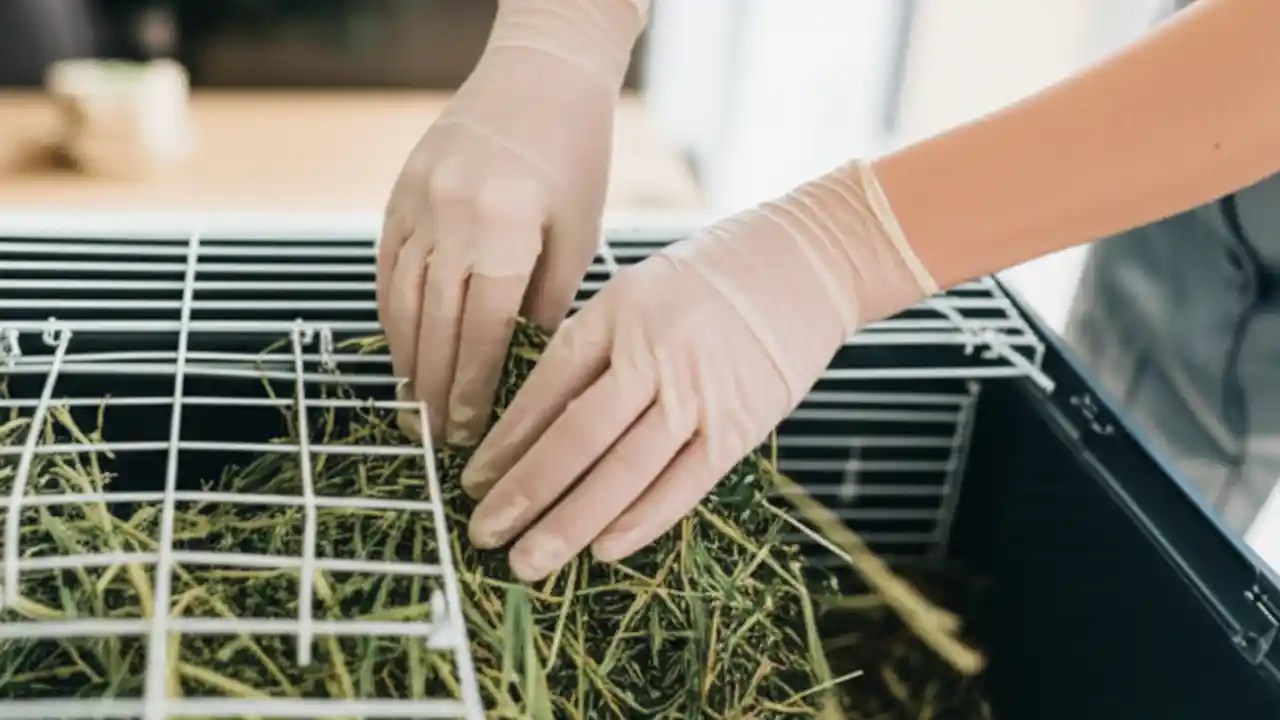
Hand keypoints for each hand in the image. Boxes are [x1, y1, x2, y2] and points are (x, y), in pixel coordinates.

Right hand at [377, 0, 643, 444]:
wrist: (539, 71)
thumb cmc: (576, 153)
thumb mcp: (578, 232)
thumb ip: (548, 301)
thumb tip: (522, 365)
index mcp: (503, 232)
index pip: (480, 334)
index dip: (469, 390)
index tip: (463, 434)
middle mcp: (451, 220)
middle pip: (433, 327)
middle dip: (432, 389)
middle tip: (430, 437)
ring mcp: (416, 204)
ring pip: (400, 302)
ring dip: (404, 359)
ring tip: (409, 403)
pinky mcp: (398, 192)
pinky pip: (386, 267)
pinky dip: (390, 312)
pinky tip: (399, 345)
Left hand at [461, 160, 937, 581]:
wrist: (806, 262)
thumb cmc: (710, 276)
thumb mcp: (637, 290)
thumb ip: (592, 349)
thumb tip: (535, 420)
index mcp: (617, 315)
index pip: (547, 390)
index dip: (506, 442)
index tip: (472, 482)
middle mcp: (654, 356)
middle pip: (577, 438)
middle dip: (524, 493)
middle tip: (482, 535)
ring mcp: (701, 394)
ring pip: (625, 472)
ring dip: (571, 523)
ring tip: (527, 561)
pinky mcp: (741, 426)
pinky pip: (684, 484)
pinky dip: (643, 520)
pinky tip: (604, 549)